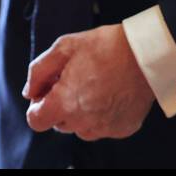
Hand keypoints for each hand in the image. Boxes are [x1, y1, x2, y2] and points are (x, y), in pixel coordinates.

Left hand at [22, 24, 154, 139]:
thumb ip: (38, 71)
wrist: (146, 54)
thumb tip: (30, 92)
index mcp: (65, 103)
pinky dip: (100, 115)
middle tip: (72, 80)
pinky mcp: (122, 129)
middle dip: (59, 104)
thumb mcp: (63, 48)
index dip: (37, 105)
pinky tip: (107, 93)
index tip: (47, 91)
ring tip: (92, 85)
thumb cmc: (105, 47)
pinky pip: (101, 127)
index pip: (36, 120)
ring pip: (80, 127)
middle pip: (58, 123)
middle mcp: (84, 122)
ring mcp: (105, 128)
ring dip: (79, 112)